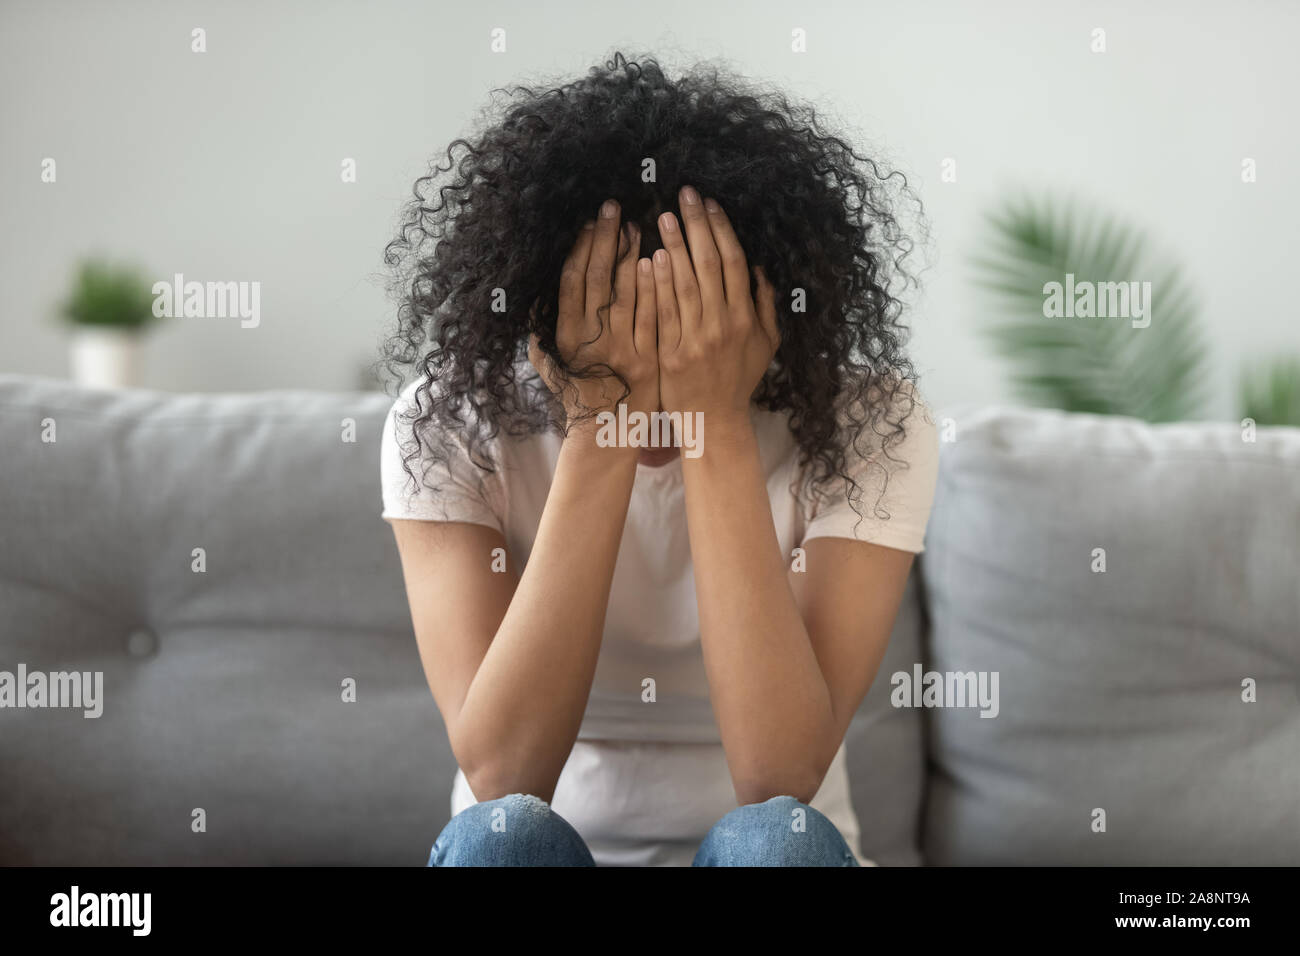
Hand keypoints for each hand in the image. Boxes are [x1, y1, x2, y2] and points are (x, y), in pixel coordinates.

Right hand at [529, 199, 658, 427]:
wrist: (607, 434)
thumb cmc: (577, 396)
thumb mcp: (550, 365)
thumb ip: (540, 332)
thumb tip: (530, 298)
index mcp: (565, 337)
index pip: (572, 281)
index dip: (582, 248)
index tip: (591, 221)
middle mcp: (590, 341)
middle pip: (598, 278)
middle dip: (606, 238)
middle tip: (615, 206)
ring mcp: (621, 349)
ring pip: (627, 292)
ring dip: (632, 254)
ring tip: (638, 224)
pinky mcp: (648, 359)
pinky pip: (652, 315)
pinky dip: (654, 286)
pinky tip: (657, 260)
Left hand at [652, 187, 777, 431]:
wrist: (713, 420)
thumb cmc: (738, 380)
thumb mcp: (765, 345)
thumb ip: (764, 306)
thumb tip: (761, 268)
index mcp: (745, 318)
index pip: (734, 263)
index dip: (722, 230)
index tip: (711, 203)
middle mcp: (723, 324)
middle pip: (710, 265)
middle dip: (697, 226)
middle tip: (684, 195)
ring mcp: (697, 338)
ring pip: (685, 283)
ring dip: (675, 246)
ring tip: (663, 216)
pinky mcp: (672, 352)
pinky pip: (665, 312)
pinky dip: (659, 284)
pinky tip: (650, 258)